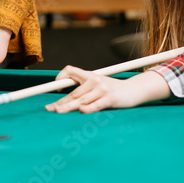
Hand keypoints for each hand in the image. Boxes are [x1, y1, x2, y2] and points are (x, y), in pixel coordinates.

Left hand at [45, 67, 171, 112]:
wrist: (133, 90)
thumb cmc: (113, 89)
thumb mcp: (98, 84)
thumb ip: (85, 87)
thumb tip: (67, 97)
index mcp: (90, 75)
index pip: (71, 71)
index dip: (61, 77)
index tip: (56, 87)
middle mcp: (95, 80)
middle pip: (74, 92)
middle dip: (60, 101)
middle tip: (49, 108)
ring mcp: (102, 89)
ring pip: (81, 100)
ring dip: (68, 106)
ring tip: (58, 111)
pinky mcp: (110, 98)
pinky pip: (96, 105)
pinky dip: (88, 108)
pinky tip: (80, 110)